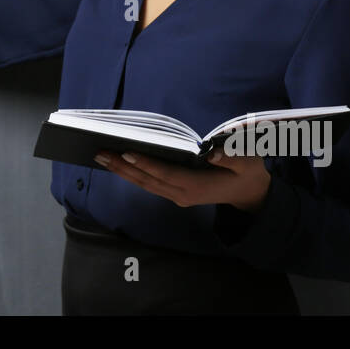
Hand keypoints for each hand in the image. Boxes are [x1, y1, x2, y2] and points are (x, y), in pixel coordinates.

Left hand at [95, 148, 271, 210]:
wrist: (250, 194)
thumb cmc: (248, 172)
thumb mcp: (247, 162)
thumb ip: (230, 158)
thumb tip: (210, 153)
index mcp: (197, 186)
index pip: (165, 174)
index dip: (146, 164)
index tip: (126, 153)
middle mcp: (182, 194)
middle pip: (147, 180)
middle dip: (122, 167)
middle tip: (99, 152)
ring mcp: (177, 196)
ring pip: (145, 184)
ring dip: (122, 171)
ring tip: (101, 156)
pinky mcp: (175, 193)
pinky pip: (149, 184)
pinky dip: (132, 174)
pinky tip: (118, 163)